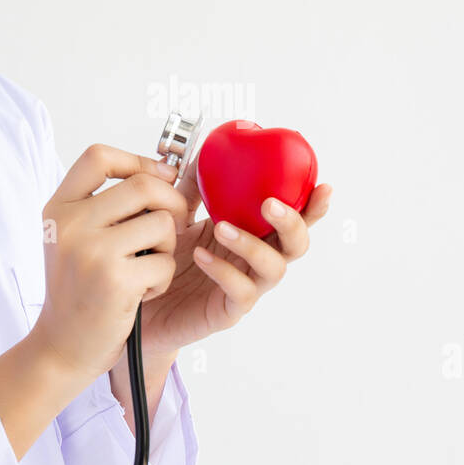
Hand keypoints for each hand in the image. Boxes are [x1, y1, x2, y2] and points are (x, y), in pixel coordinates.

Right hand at [32, 145, 188, 382]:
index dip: (136, 160)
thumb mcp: (76, 238)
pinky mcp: (115, 280)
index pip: (98, 157)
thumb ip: (106, 205)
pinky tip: (141, 293)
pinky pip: (165, 261)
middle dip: (170, 204)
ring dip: (167, 247)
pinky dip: (162, 278)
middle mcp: (70, 224)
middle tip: (169, 229)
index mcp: (58, 208)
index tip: (159, 176)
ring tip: (145, 268)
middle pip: (143, 185)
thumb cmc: (77, 291)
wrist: (62, 346)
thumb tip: (165, 171)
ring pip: (162, 223)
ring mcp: (91, 251)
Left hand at [132, 155, 332, 365]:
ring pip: (274, 269)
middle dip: (293, 222)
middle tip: (270, 204)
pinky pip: (240, 292)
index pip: (292, 218)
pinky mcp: (227, 311)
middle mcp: (255, 261)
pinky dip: (224, 271)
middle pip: (296, 244)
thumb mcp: (179, 217)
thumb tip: (204, 153)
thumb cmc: (168, 261)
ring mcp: (246, 287)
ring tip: (221, 227)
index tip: (323, 186)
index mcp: (253, 234)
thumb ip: (194, 188)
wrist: (141, 304)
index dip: (313, 205)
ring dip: (252, 244)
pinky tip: (201, 255)